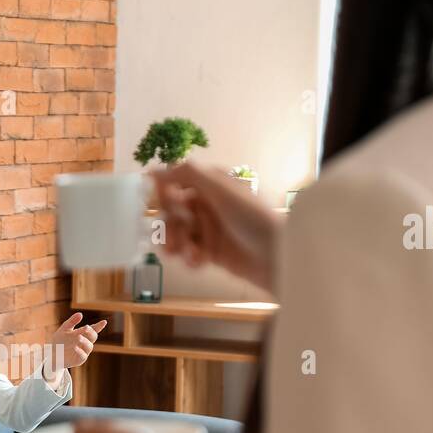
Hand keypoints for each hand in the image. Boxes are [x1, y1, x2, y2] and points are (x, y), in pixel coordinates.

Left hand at [46, 313, 107, 375]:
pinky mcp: (79, 359)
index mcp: (82, 334)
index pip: (93, 329)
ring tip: (78, 337)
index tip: (104, 322)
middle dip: (91, 332)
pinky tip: (75, 347)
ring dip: (84, 341)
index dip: (99, 326)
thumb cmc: (59, 341)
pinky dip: (79, 351)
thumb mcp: (64, 329)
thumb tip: (80, 314)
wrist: (52, 355)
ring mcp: (83, 351)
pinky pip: (83, 356)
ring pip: (89, 346)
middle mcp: (85, 343)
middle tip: (86, 327)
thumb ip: (72, 322)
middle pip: (93, 337)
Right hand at [149, 162, 279, 292]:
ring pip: (178, 234)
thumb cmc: (252, 217)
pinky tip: (199, 263)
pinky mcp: (211, 252)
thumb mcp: (221, 190)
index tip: (160, 205)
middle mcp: (208, 203)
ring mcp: (209, 228)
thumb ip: (188, 175)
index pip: (175, 183)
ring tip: (186, 255)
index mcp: (211, 184)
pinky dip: (191, 258)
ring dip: (177, 244)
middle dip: (170, 226)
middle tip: (172, 241)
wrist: (278, 256)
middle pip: (172, 212)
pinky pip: (189, 252)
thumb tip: (153, 170)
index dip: (164, 195)